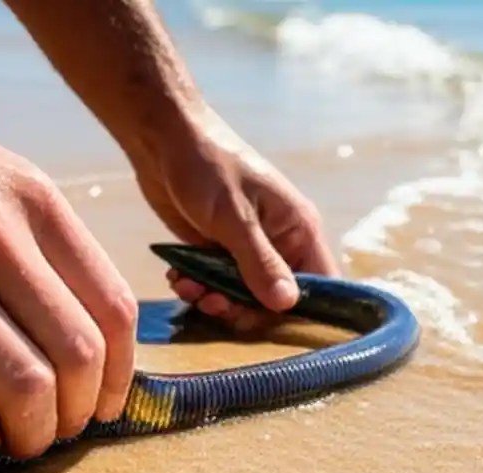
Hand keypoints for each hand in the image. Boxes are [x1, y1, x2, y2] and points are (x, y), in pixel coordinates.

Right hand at [0, 58, 137, 460]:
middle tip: (57, 432)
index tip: (106, 405)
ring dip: (30, 436)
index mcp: (27, 196)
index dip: (121, 375)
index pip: (113, 306)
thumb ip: (28, 237)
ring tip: (14, 442)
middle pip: (79, 355)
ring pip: (26, 387)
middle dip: (79, 415)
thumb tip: (70, 322)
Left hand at [132, 108, 339, 330]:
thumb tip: (286, 305)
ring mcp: (247, 248)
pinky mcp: (218, 250)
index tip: (267, 325)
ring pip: (242, 296)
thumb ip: (260, 262)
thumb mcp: (233, 216)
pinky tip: (179, 276)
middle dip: (243, 308)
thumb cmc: (206, 165)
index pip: (320, 284)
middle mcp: (280, 243)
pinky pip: (217, 284)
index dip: (302, 313)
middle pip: (276, 300)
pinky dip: (198, 287)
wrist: (162, 138)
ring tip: (187, 286)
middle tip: (211, 302)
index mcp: (298, 230)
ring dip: (214, 299)